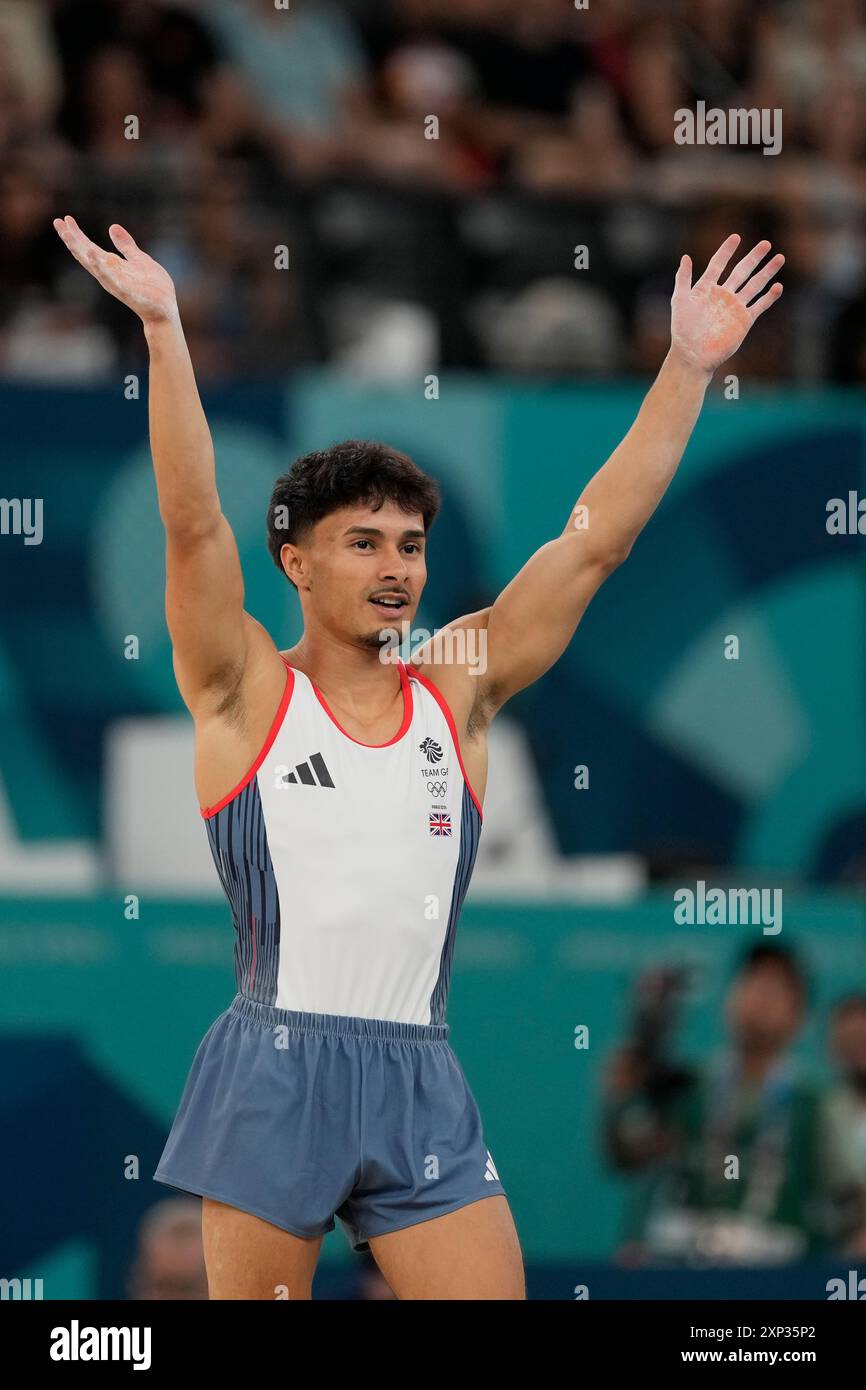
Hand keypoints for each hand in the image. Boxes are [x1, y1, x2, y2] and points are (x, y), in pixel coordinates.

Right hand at [52, 215, 177, 324]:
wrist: (165, 310)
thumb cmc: (153, 287)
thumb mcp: (139, 259)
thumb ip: (126, 245)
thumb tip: (112, 227)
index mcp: (110, 266)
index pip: (88, 248)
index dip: (76, 234)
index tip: (64, 219)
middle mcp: (108, 275)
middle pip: (85, 255)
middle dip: (72, 240)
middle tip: (58, 223)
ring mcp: (116, 284)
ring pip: (95, 267)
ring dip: (82, 252)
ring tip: (70, 236)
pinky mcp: (128, 292)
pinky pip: (112, 280)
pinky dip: (102, 268)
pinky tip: (93, 256)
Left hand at [670, 234, 783, 373]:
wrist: (693, 354)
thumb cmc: (683, 330)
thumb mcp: (680, 301)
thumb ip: (683, 279)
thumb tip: (685, 257)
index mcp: (706, 288)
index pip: (718, 264)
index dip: (726, 251)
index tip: (736, 237)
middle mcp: (723, 295)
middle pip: (742, 271)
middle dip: (754, 257)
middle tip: (766, 244)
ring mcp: (735, 307)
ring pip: (754, 285)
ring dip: (767, 272)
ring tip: (779, 258)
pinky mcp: (744, 320)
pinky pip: (759, 306)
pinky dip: (769, 297)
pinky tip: (778, 286)